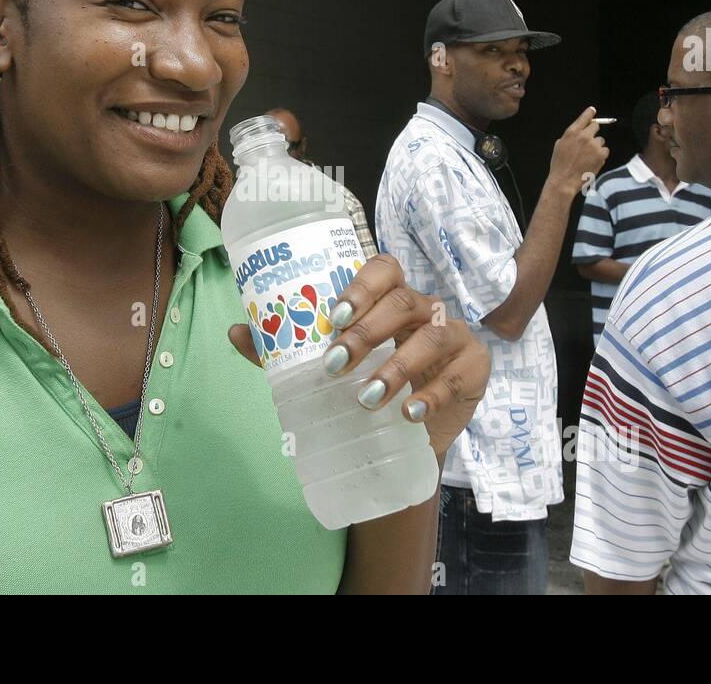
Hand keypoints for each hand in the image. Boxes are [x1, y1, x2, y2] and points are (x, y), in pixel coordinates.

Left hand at [229, 255, 488, 456]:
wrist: (405, 442)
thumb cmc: (365, 389)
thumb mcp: (325, 370)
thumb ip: (285, 350)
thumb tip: (235, 332)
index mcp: (389, 299)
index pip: (384, 269)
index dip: (361, 286)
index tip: (333, 316)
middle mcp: (424, 310)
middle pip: (402, 301)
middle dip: (367, 332)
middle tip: (336, 364)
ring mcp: (454, 336)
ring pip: (431, 337)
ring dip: (397, 366)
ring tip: (366, 398)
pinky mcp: (476, 368)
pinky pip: (459, 375)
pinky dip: (433, 394)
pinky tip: (410, 413)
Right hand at [549, 106, 608, 196]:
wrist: (564, 181)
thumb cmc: (559, 165)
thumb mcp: (559, 146)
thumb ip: (570, 136)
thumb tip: (578, 132)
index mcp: (572, 132)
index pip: (584, 117)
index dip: (589, 113)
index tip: (592, 110)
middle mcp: (584, 136)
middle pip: (596, 126)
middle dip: (592, 133)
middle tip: (588, 142)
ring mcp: (594, 145)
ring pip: (600, 140)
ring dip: (596, 146)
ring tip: (587, 157)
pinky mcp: (601, 154)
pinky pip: (605, 150)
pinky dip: (600, 155)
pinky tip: (592, 161)